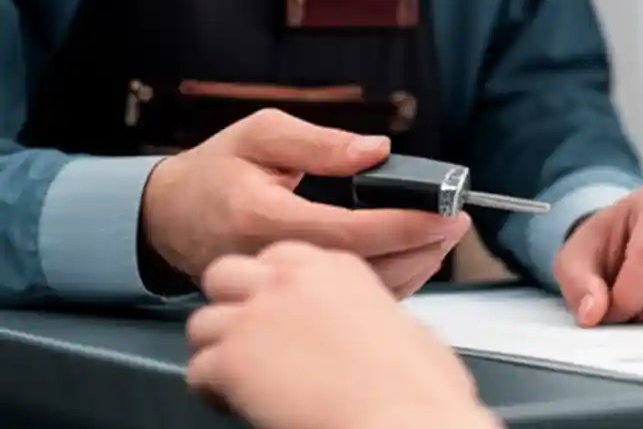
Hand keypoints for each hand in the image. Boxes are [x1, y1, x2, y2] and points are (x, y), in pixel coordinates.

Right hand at [142, 109, 470, 297]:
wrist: (171, 218)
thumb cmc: (216, 172)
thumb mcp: (260, 134)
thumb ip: (319, 142)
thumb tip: (377, 149)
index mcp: (263, 218)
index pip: (349, 231)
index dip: (404, 224)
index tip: (445, 214)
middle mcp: (273, 261)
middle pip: (363, 267)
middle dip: (420, 248)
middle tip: (457, 225)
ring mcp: (281, 288)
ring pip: (359, 291)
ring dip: (412, 268)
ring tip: (444, 240)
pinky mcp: (289, 300)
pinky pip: (348, 298)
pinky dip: (390, 281)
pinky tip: (413, 259)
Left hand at [187, 242, 497, 428]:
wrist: (404, 418)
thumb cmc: (417, 386)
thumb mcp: (407, 326)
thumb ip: (374, 312)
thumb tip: (374, 326)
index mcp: (337, 266)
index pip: (281, 257)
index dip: (275, 288)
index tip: (284, 311)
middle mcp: (290, 281)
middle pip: (228, 274)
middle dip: (233, 304)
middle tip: (252, 338)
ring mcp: (257, 317)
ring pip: (202, 323)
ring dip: (217, 348)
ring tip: (241, 376)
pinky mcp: (233, 360)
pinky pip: (197, 370)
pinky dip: (212, 390)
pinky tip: (239, 402)